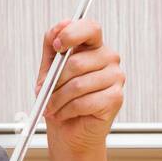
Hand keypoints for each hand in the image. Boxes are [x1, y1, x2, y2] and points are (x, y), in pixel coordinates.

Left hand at [33, 18, 124, 153]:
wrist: (68, 132)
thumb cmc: (60, 100)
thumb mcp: (48, 70)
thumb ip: (51, 46)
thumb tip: (58, 28)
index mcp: (93, 47)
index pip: (89, 28)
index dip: (72, 34)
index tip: (57, 46)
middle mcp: (108, 58)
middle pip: (76, 62)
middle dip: (54, 82)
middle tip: (45, 93)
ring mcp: (116, 77)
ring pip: (78, 85)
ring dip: (58, 99)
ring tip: (52, 107)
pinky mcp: (115, 98)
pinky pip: (84, 102)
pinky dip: (67, 110)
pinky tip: (64, 114)